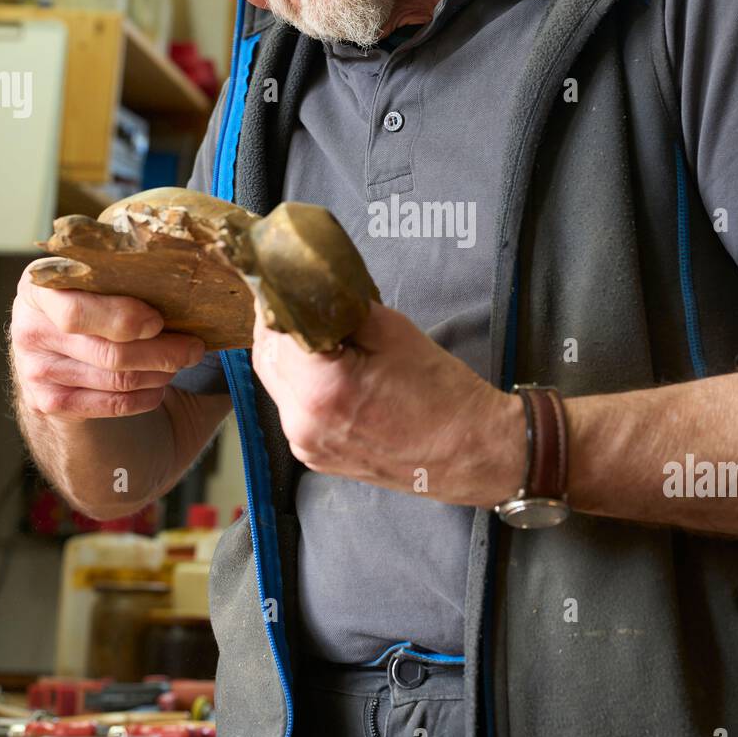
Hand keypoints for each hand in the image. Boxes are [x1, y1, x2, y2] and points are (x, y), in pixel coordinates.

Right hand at [10, 263, 205, 418]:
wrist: (55, 346)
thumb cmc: (91, 302)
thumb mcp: (95, 280)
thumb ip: (125, 279)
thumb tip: (189, 290)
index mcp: (40, 287)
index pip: (76, 312)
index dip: (123, 318)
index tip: (158, 321)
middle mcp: (29, 329)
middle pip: (108, 352)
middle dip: (163, 351)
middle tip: (194, 348)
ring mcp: (35, 370)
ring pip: (117, 380)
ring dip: (160, 373)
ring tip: (179, 362)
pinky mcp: (48, 402)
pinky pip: (112, 404)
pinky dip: (146, 397)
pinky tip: (159, 385)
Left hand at [250, 296, 525, 506]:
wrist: (471, 451)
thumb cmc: (443, 394)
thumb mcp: (393, 331)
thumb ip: (341, 307)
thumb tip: (311, 286)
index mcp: (321, 389)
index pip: (274, 330)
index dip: (275, 300)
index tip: (280, 280)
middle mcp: (303, 423)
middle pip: (266, 359)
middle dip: (276, 325)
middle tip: (292, 298)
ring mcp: (307, 445)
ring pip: (276, 385)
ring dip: (286, 355)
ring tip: (311, 330)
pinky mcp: (315, 456)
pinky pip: (293, 409)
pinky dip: (300, 383)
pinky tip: (323, 367)